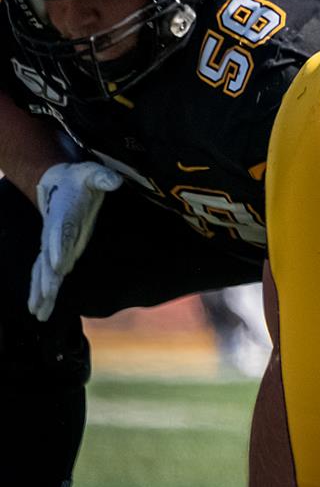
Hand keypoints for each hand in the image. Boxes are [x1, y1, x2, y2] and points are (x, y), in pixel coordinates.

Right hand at [30, 160, 124, 320]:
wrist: (58, 182)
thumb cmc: (79, 179)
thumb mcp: (92, 174)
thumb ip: (102, 178)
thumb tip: (115, 182)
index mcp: (63, 217)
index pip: (60, 235)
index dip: (59, 249)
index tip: (58, 266)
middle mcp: (54, 234)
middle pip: (48, 259)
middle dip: (47, 280)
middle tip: (46, 299)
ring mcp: (53, 244)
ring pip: (42, 271)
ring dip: (40, 292)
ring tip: (37, 312)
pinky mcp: (55, 251)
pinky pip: (44, 273)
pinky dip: (40, 290)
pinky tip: (39, 307)